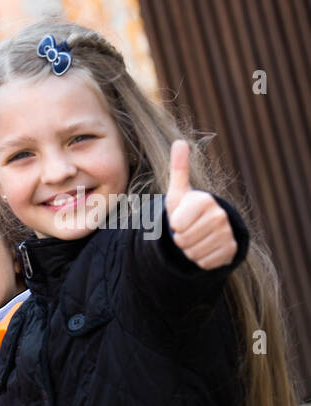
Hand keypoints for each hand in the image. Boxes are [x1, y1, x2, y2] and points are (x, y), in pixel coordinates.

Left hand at [165, 139, 236, 269]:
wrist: (205, 229)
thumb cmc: (186, 209)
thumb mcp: (178, 192)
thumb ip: (178, 169)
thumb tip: (180, 142)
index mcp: (205, 200)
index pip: (176, 225)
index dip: (173, 225)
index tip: (179, 218)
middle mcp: (221, 215)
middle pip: (183, 241)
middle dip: (180, 239)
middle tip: (187, 230)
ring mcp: (228, 234)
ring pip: (193, 253)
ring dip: (188, 250)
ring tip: (194, 238)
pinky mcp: (232, 251)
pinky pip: (204, 263)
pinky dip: (200, 260)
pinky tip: (204, 248)